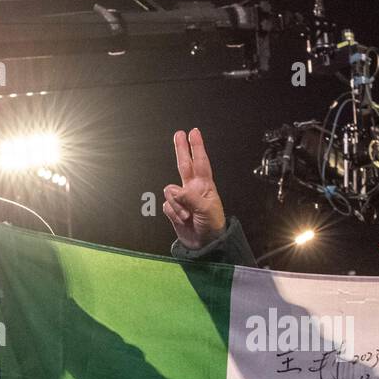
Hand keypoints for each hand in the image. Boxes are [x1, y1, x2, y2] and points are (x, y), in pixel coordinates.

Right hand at [164, 128, 225, 249]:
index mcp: (205, 187)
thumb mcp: (206, 210)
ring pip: (170, 191)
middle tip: (179, 134)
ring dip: (178, 205)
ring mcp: (182, 199)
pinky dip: (173, 214)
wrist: (204, 245)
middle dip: (181, 149)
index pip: (200, 162)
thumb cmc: (212, 227)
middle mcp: (192, 189)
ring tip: (188, 216)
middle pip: (184, 165)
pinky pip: (166, 206)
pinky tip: (182, 220)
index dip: (197, 147)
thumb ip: (190, 198)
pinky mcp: (173, 210)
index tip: (194, 132)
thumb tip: (175, 190)